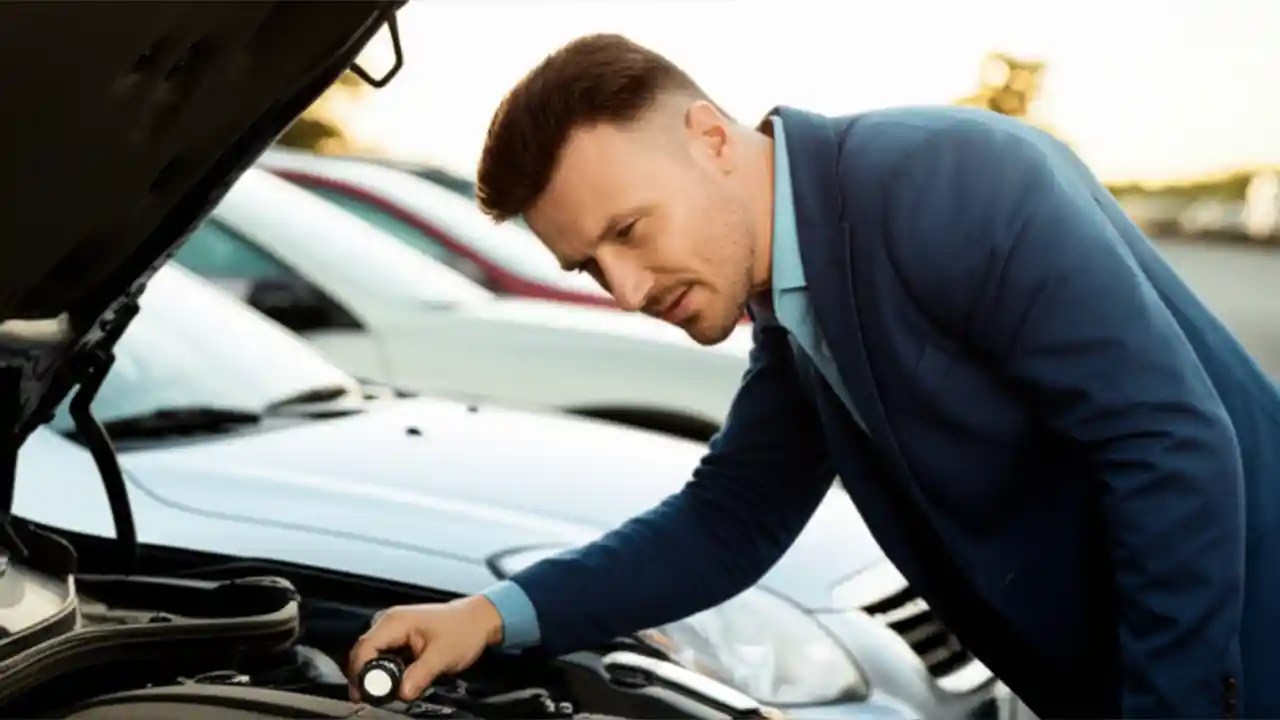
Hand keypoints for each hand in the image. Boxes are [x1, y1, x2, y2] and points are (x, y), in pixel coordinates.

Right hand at [347, 595, 503, 701]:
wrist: (479, 620)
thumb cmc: (464, 630)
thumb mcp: (443, 656)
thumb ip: (420, 675)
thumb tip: (402, 694)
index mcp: (395, 622)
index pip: (364, 649)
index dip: (361, 674)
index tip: (366, 695)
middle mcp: (389, 622)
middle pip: (364, 653)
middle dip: (366, 678)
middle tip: (374, 700)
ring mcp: (394, 629)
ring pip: (373, 656)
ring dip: (376, 676)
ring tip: (386, 694)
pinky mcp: (400, 638)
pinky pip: (384, 656)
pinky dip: (386, 672)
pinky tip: (395, 684)